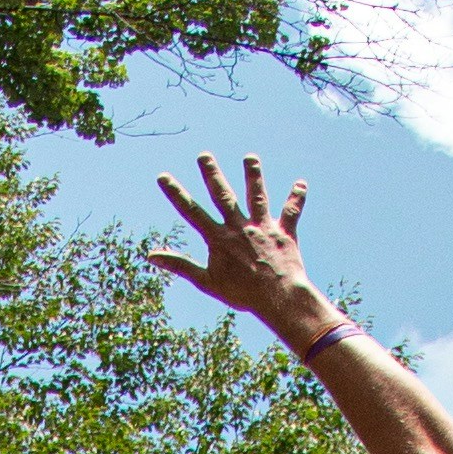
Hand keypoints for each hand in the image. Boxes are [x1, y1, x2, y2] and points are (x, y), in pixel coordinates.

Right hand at [150, 153, 330, 345]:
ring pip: (257, 196)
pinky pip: (291, 211)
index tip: (163, 176)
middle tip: (204, 155)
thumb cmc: (241, 294)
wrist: (276, 298)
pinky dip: (296, 198)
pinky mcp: (283, 232)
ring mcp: (262, 227)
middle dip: (212, 174)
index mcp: (219, 238)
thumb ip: (180, 264)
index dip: (176, 193)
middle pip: (223, 195)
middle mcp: (239, 227)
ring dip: (253, 176)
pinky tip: (301, 184)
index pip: (192, 211)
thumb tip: (151, 255)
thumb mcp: (206, 281)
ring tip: (250, 158)